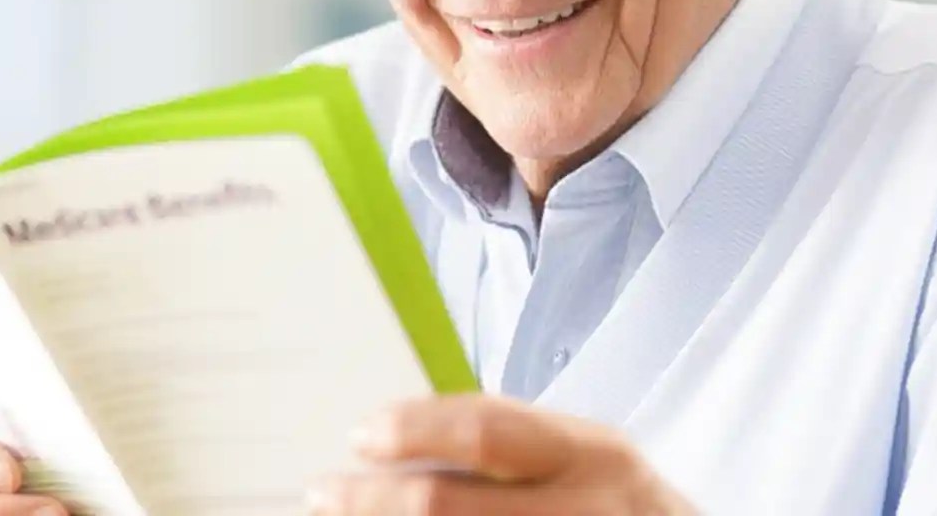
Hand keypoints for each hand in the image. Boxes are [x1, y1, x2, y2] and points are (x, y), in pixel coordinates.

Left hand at [309, 395, 696, 514]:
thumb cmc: (612, 507)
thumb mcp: (581, 459)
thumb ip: (509, 446)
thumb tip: (399, 440)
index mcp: (592, 455)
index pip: (484, 429)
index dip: (409, 429)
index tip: (360, 435)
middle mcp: (585, 511)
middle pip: (443, 506)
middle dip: (367, 500)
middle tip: (324, 492)